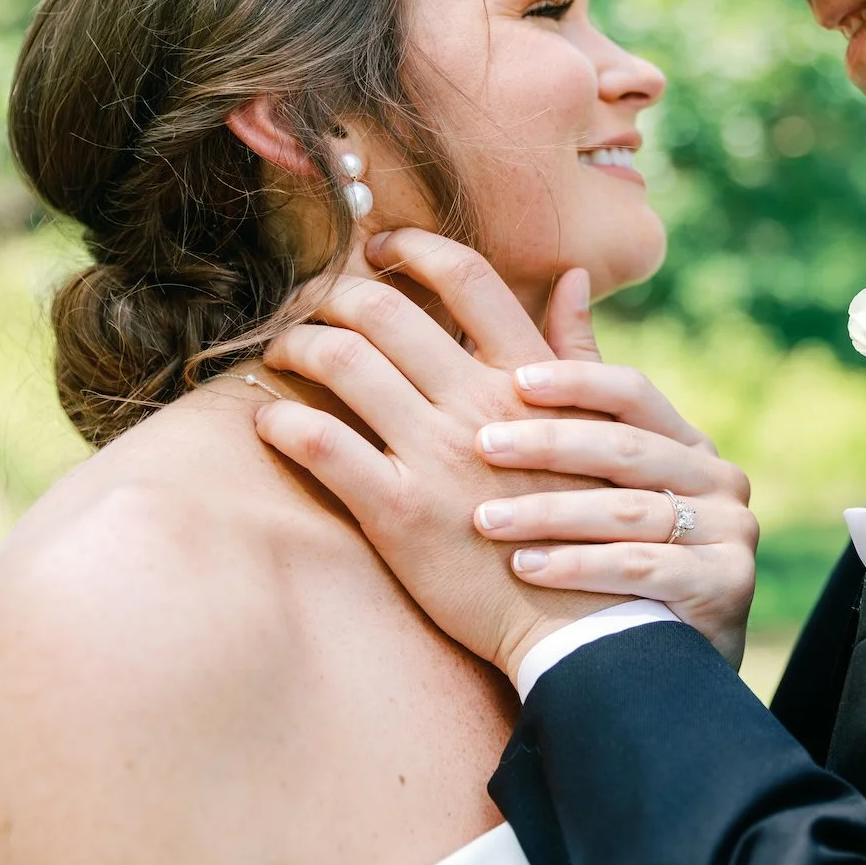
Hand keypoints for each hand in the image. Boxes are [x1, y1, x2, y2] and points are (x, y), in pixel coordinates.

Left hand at [254, 229, 627, 683]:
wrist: (579, 616)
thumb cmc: (587, 517)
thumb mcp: (596, 424)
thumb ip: (577, 350)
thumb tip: (569, 275)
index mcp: (528, 378)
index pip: (468, 278)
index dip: (416, 248)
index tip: (384, 248)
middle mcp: (481, 404)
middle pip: (386, 310)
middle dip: (335, 294)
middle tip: (316, 304)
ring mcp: (438, 457)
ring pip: (342, 362)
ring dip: (297, 345)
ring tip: (284, 354)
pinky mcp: (399, 512)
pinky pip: (318, 445)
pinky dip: (280, 421)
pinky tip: (270, 422)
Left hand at [472, 360, 757, 667]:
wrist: (657, 658)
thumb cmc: (617, 552)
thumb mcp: (606, 469)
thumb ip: (586, 381)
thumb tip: (569, 274)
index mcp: (687, 442)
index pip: (633, 391)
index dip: (574, 381)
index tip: (511, 381)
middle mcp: (718, 478)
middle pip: (627, 448)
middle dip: (548, 445)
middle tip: (480, 444)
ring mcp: (729, 533)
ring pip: (630, 510)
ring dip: (550, 513)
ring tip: (485, 521)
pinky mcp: (725, 586)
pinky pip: (642, 569)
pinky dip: (579, 567)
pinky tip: (523, 571)